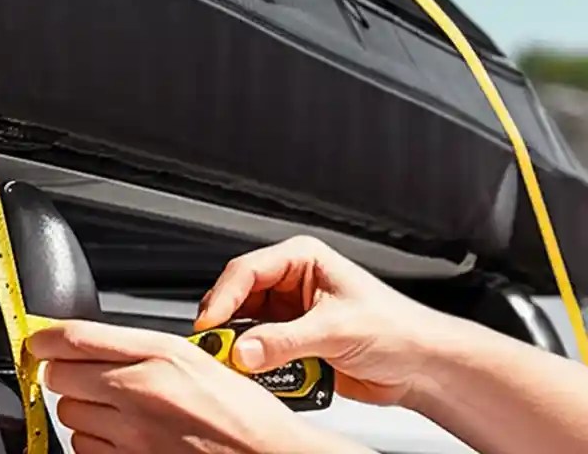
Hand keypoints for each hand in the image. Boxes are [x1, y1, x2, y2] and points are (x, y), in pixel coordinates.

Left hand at [28, 319, 369, 453]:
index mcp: (159, 356)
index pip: (75, 338)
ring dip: (82, 411)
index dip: (45, 338)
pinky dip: (94, 443)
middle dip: (65, 375)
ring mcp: (133, 435)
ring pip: (69, 415)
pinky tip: (121, 437)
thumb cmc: (243, 415)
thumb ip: (140, 347)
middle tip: (85, 378)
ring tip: (116, 411)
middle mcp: (140, 393)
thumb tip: (88, 343)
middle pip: (60, 376)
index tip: (37, 340)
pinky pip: (84, 450)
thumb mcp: (196, 358)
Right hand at [195, 235, 454, 406]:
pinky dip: (253, 364)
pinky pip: (258, 351)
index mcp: (301, 259)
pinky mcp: (291, 342)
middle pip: (237, 298)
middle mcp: (290, 283)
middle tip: (216, 348)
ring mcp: (289, 314)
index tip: (210, 326)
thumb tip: (242, 351)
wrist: (422, 366)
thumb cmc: (398, 329)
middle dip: (226, 325)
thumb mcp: (336, 331)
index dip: (223, 298)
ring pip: (243, 326)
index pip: (246, 271)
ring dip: (239, 346)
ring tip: (236, 363)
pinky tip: (257, 373)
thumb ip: (284, 342)